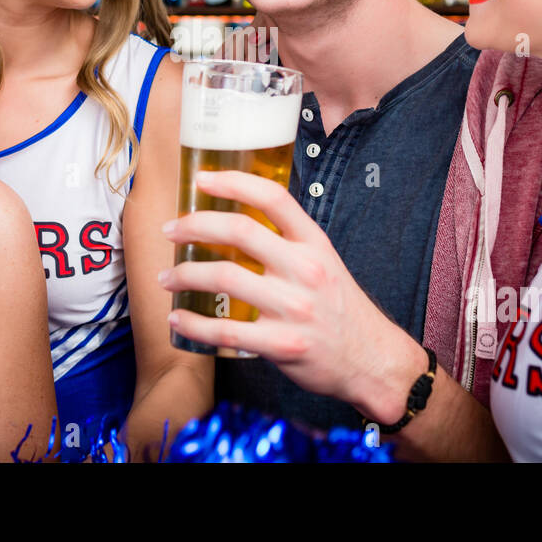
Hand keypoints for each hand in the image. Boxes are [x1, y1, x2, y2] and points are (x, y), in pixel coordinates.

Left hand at [158, 170, 426, 420]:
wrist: (373, 361)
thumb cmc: (341, 309)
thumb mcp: (325, 263)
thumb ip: (289, 243)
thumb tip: (239, 224)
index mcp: (314, 244)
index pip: (273, 198)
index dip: (233, 182)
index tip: (201, 179)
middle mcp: (305, 270)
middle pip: (239, 231)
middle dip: (194, 226)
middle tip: (170, 230)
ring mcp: (293, 307)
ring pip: (224, 277)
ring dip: (185, 275)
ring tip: (167, 278)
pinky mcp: (282, 344)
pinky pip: (225, 330)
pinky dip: (194, 323)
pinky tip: (179, 318)